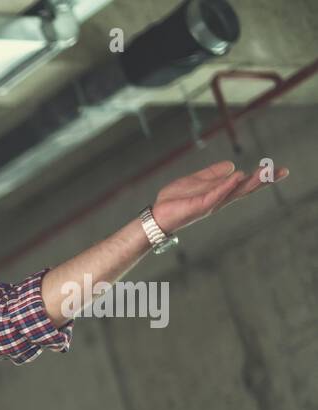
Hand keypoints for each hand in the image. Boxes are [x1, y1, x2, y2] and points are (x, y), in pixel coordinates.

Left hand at [151, 159, 287, 233]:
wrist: (158, 214)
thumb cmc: (176, 200)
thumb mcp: (197, 181)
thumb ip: (213, 174)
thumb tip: (231, 165)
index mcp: (220, 192)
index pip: (245, 183)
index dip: (262, 177)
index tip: (280, 170)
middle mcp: (219, 199)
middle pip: (245, 189)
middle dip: (263, 180)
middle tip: (280, 171)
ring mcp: (211, 203)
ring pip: (235, 192)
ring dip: (250, 181)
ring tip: (264, 171)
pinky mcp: (200, 205)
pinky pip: (216, 194)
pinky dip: (227, 186)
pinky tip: (237, 176)